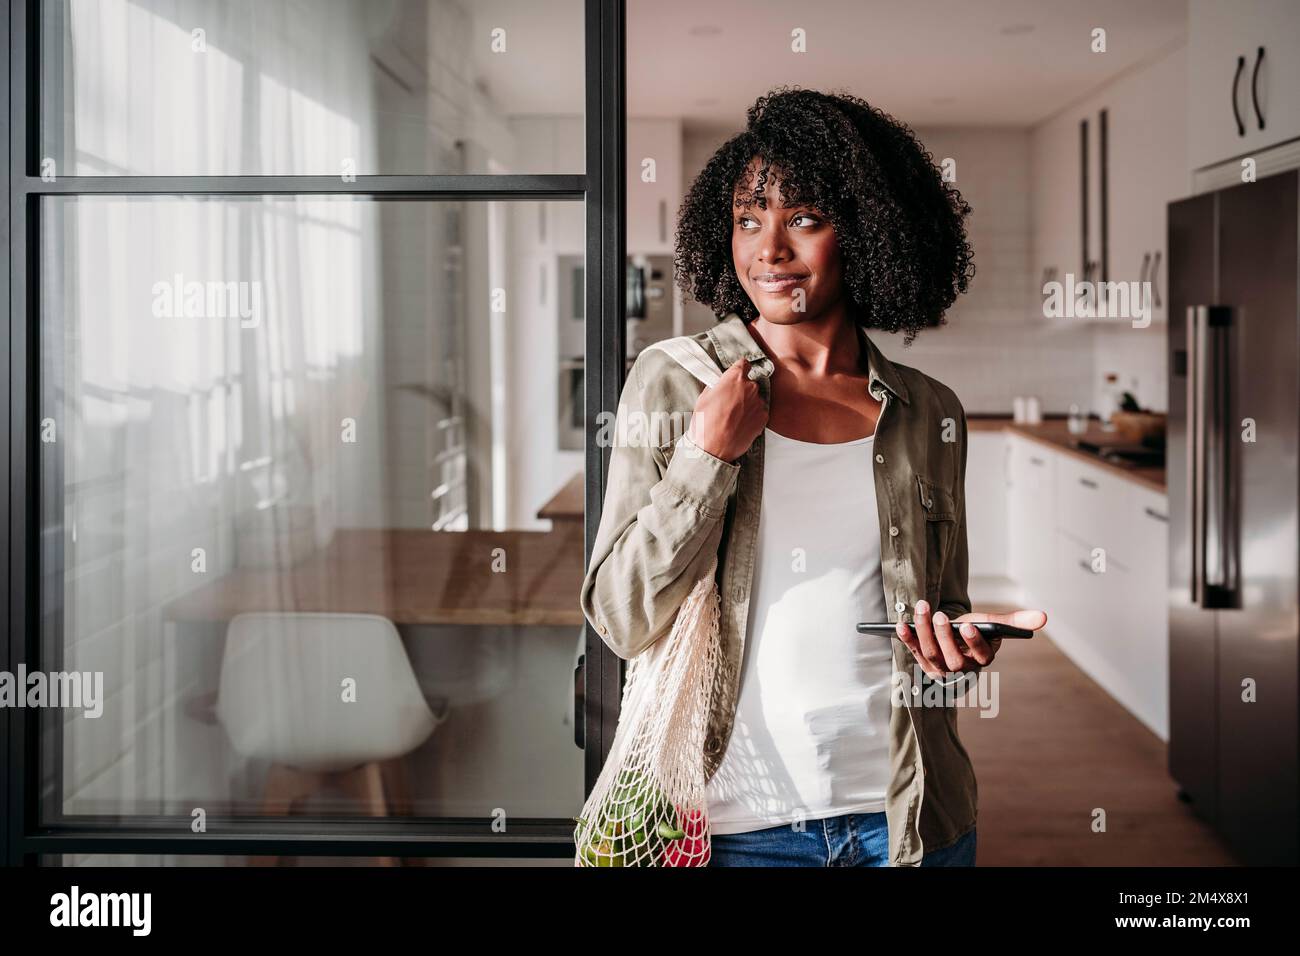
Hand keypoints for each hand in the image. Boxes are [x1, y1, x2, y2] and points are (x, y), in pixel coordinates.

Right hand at [687, 357, 767, 462]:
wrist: (713, 449)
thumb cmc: (705, 424)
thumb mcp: (704, 398)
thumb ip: (717, 386)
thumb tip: (720, 384)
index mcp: (734, 378)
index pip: (743, 364)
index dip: (739, 369)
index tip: (736, 375)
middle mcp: (750, 388)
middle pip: (749, 383)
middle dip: (741, 390)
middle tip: (730, 402)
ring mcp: (759, 403)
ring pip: (755, 399)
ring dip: (748, 404)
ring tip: (734, 417)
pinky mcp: (763, 418)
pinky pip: (759, 412)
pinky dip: (752, 416)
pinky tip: (740, 424)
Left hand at [896, 600, 1047, 678]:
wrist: (952, 634)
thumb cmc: (974, 629)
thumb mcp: (992, 623)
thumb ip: (1014, 621)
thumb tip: (1044, 616)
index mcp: (982, 659)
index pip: (981, 655)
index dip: (974, 642)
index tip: (969, 625)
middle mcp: (962, 669)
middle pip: (951, 657)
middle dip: (945, 635)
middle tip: (940, 615)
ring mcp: (940, 669)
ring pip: (931, 653)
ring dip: (924, 631)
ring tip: (922, 608)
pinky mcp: (923, 664)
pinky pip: (913, 651)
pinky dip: (907, 638)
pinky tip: (900, 625)